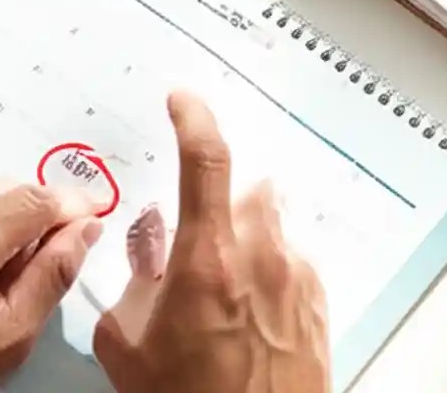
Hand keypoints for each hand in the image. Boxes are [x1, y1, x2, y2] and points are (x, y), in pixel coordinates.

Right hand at [93, 90, 330, 392]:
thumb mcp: (127, 347)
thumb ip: (131, 281)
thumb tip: (144, 251)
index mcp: (210, 259)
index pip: (205, 159)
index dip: (193, 117)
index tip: (182, 100)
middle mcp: (263, 256)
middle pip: (246, 190)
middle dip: (220, 204)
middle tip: (194, 245)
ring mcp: (298, 278)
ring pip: (270, 227)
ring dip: (245, 241)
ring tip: (220, 296)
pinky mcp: (319, 303)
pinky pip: (289, 263)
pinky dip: (267, 273)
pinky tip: (246, 319)